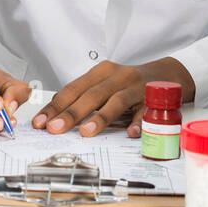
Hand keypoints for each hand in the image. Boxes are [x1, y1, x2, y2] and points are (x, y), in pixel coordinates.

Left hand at [32, 58, 194, 137]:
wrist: (167, 75)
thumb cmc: (129, 83)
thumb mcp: (105, 83)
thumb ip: (84, 96)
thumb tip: (54, 113)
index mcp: (101, 72)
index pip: (73, 89)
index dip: (55, 106)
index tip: (40, 122)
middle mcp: (117, 76)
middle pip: (91, 94)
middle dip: (71, 113)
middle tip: (55, 129)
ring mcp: (136, 87)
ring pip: (116, 101)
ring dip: (100, 117)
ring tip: (85, 132)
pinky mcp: (154, 98)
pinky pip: (145, 112)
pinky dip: (138, 123)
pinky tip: (130, 134)